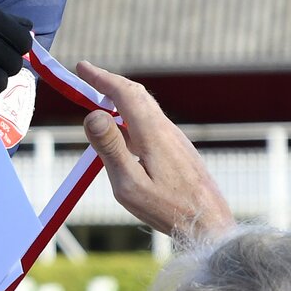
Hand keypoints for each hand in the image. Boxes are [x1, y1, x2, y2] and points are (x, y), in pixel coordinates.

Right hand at [76, 60, 233, 240]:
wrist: (209, 224)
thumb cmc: (168, 210)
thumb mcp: (130, 185)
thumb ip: (111, 149)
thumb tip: (93, 115)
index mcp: (152, 133)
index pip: (124, 93)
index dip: (101, 77)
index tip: (81, 67)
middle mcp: (166, 130)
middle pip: (136, 94)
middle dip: (109, 82)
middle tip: (86, 76)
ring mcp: (174, 139)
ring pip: (145, 107)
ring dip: (121, 97)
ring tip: (99, 99)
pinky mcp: (179, 150)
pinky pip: (151, 122)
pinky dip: (131, 114)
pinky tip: (123, 130)